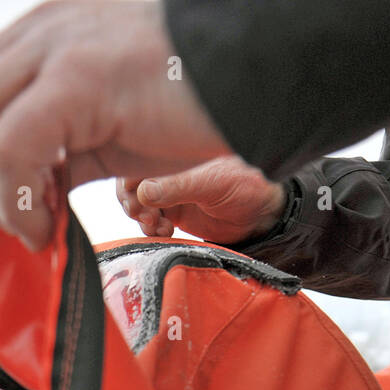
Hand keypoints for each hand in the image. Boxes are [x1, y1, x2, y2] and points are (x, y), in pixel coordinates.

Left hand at [0, 0, 230, 249]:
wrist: (261, 73)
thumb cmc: (195, 102)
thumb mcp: (107, 123)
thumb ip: (61, 150)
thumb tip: (32, 199)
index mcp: (42, 37)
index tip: (8, 198)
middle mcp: (40, 33)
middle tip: (12, 216)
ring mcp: (55, 48)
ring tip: (31, 223)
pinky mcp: (79, 76)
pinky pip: (10, 144)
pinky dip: (16, 197)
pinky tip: (49, 223)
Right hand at [115, 156, 287, 244]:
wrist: (261, 213)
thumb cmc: (244, 186)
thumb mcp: (210, 184)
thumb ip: (176, 187)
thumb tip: (142, 192)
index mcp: (176, 157)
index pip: (138, 163)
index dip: (129, 180)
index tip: (133, 196)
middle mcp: (170, 174)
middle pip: (132, 185)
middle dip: (132, 202)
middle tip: (145, 216)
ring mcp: (170, 194)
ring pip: (139, 205)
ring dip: (142, 218)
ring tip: (158, 226)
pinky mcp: (175, 213)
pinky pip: (151, 222)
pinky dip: (152, 229)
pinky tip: (165, 232)